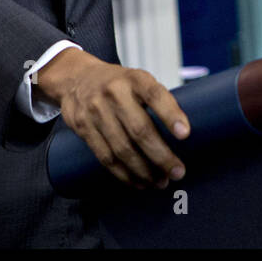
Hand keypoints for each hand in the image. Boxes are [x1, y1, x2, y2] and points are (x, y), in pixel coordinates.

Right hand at [33, 49, 189, 189]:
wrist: (76, 78)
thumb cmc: (118, 84)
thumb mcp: (138, 80)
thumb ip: (156, 100)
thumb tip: (183, 133)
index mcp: (135, 79)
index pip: (155, 95)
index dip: (170, 115)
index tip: (185, 134)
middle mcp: (115, 93)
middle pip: (140, 129)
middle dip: (161, 156)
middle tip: (177, 172)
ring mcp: (96, 111)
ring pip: (122, 149)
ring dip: (144, 171)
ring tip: (160, 182)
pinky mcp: (84, 128)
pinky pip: (105, 157)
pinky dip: (124, 174)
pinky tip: (138, 181)